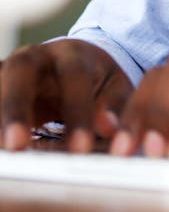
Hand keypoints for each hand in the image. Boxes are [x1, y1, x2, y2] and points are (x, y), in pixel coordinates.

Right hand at [0, 39, 132, 151]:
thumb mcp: (115, 86)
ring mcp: (9, 71)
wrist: (73, 62)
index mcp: (71, 53)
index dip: (77, 111)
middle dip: (16, 109)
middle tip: (17, 146)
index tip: (81, 148)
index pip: (74, 76)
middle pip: (18, 74)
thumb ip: (114, 105)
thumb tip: (109, 127)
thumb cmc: (97, 78)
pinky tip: (0, 155)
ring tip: (3, 157)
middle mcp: (34, 57)